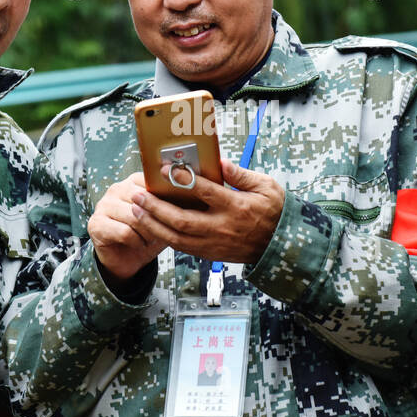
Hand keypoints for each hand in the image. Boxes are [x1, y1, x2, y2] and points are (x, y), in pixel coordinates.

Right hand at [88, 172, 170, 281]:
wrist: (128, 259)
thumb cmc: (148, 234)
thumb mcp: (164, 217)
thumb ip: (173, 202)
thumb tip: (195, 191)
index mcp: (133, 181)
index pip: (152, 182)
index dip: (166, 198)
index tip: (175, 211)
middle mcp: (116, 189)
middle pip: (143, 199)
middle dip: (157, 218)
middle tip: (163, 230)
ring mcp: (103, 205)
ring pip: (134, 216)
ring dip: (147, 232)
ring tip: (150, 238)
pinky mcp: (96, 224)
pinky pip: (125, 232)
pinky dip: (137, 242)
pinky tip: (139, 244)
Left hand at [129, 160, 284, 264]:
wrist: (281, 245)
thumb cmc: (274, 212)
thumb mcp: (266, 186)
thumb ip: (241, 174)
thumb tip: (220, 162)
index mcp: (236, 207)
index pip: (205, 192)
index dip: (183, 180)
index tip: (165, 170)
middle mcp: (222, 227)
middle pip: (182, 220)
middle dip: (156, 208)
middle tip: (137, 195)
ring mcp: (214, 243)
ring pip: (177, 237)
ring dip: (153, 224)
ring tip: (135, 210)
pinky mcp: (210, 254)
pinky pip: (182, 247)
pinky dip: (164, 237)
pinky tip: (151, 226)